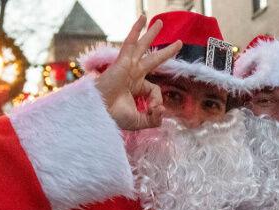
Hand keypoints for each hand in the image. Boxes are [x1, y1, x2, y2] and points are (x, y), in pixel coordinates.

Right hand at [95, 16, 181, 130]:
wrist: (99, 112)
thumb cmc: (114, 117)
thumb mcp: (139, 121)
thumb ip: (153, 119)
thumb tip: (162, 110)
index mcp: (136, 88)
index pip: (155, 90)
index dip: (158, 101)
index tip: (154, 111)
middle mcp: (133, 75)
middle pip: (153, 59)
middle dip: (166, 52)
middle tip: (179, 43)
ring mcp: (128, 67)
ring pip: (142, 47)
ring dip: (151, 33)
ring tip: (159, 22)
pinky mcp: (122, 61)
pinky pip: (130, 43)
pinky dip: (136, 30)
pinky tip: (143, 19)